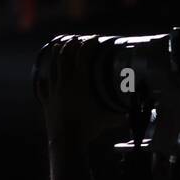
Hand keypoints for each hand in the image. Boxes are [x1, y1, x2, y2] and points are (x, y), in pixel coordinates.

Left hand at [36, 35, 122, 149]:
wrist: (66, 141)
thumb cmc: (89, 128)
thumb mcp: (109, 118)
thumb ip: (122, 113)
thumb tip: (136, 111)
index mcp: (81, 82)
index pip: (84, 55)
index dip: (89, 44)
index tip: (95, 39)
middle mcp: (65, 82)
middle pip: (64, 56)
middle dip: (70, 45)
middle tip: (76, 39)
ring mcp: (53, 91)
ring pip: (52, 67)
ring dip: (56, 55)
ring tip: (58, 46)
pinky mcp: (46, 101)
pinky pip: (43, 88)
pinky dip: (43, 82)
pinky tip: (43, 79)